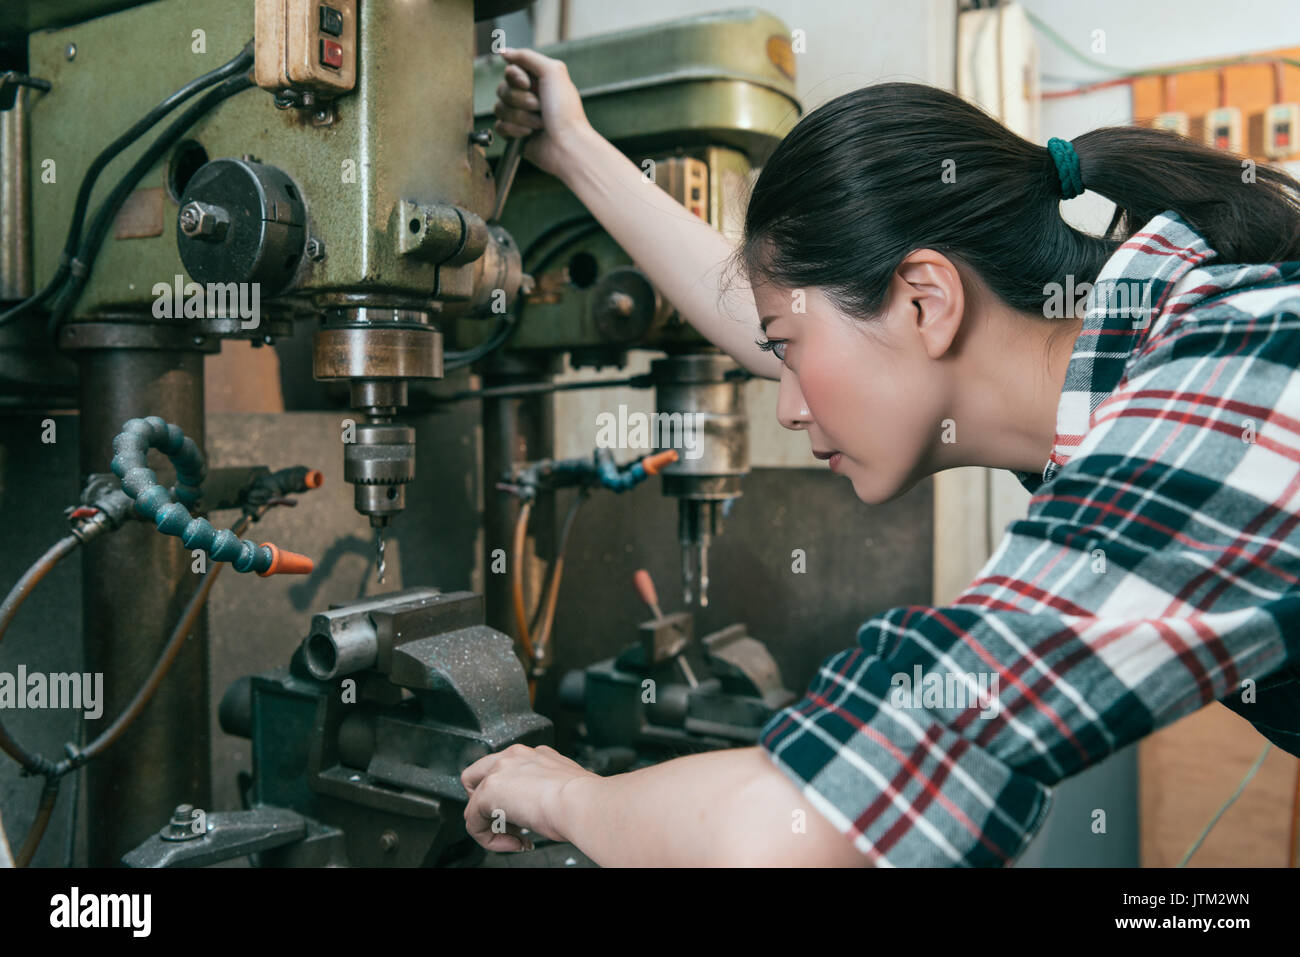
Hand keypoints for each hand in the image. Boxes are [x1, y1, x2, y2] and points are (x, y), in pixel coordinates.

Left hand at [461, 743, 597, 851]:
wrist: (582, 803)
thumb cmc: (584, 800)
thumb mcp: (567, 788)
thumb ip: (551, 790)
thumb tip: (549, 805)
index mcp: (535, 755)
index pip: (509, 771)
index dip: (513, 797)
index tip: (527, 814)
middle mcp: (514, 756)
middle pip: (480, 776)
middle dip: (488, 804)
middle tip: (508, 823)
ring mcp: (499, 771)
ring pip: (475, 801)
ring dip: (491, 825)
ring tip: (516, 837)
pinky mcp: (488, 792)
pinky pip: (473, 822)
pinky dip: (489, 839)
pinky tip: (514, 842)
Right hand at [492, 47, 592, 177]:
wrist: (567, 145)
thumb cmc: (565, 112)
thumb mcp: (552, 72)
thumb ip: (527, 57)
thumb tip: (504, 51)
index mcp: (537, 81)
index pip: (510, 71)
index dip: (516, 78)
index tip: (528, 84)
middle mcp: (528, 96)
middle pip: (502, 89)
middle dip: (520, 100)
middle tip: (539, 107)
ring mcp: (521, 116)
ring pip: (500, 108)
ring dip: (520, 116)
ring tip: (539, 123)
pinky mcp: (515, 134)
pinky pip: (500, 126)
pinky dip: (514, 130)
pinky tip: (529, 134)